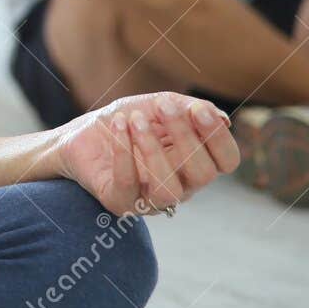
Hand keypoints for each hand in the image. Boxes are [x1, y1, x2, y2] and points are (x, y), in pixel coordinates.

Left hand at [57, 91, 239, 215]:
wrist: (82, 134)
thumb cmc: (126, 121)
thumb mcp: (156, 106)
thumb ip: (187, 109)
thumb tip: (223, 119)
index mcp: (196, 164)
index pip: (227, 161)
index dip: (218, 137)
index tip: (198, 109)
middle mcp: (181, 187)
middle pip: (203, 174)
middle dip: (186, 137)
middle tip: (163, 106)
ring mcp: (151, 200)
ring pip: (169, 189)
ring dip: (153, 149)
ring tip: (135, 119)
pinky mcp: (120, 202)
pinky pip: (128, 184)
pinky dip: (123, 152)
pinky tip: (118, 125)